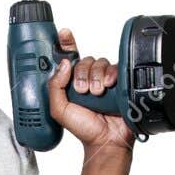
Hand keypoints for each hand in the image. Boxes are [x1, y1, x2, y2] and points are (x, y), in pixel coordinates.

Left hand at [48, 28, 134, 152]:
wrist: (106, 141)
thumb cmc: (84, 129)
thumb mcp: (59, 110)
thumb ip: (55, 87)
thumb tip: (63, 64)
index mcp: (72, 83)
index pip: (69, 58)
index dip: (66, 44)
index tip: (64, 34)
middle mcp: (88, 79)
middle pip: (85, 60)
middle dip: (82, 73)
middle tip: (82, 90)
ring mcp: (104, 80)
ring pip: (100, 62)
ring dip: (95, 76)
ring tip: (96, 93)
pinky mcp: (119, 82)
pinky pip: (115, 67)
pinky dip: (111, 74)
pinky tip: (108, 86)